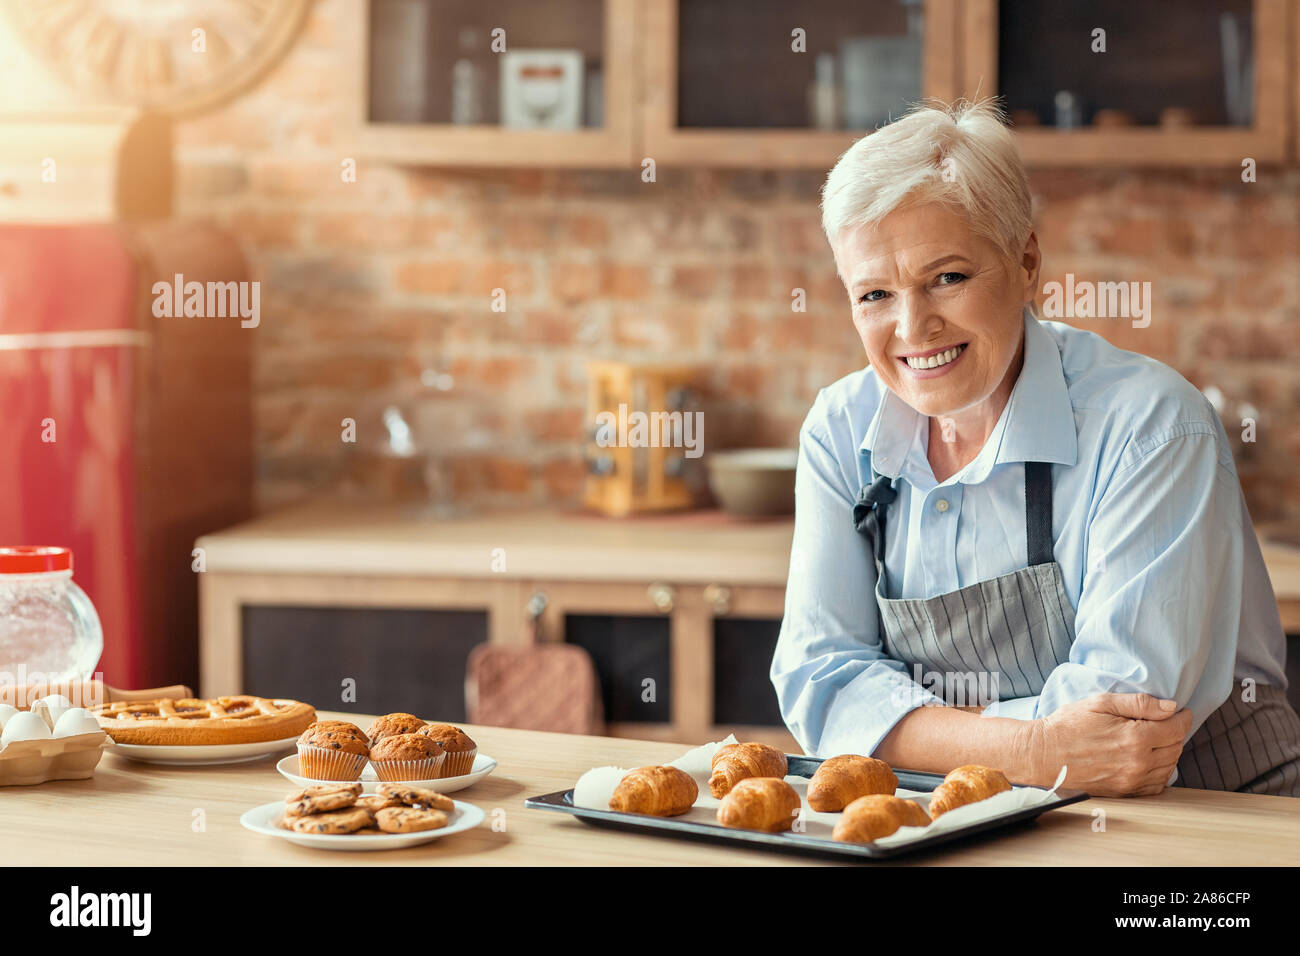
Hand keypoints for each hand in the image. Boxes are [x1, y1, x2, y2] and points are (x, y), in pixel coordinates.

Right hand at [1026, 693, 1193, 796]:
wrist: (1043, 755)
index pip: (1176, 728)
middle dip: (1175, 732)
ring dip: (1169, 751)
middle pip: (1176, 747)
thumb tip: (1171, 707)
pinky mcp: (1125, 792)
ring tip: (1155, 739)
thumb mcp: (1100, 703)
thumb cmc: (1068, 726)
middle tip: (1165, 722)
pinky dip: (1160, 771)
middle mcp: (1138, 763)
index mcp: (1135, 738)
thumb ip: (1139, 703)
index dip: (1182, 717)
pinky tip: (1148, 759)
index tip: (1180, 711)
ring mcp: (1132, 780)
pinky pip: (1156, 784)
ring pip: (1169, 766)